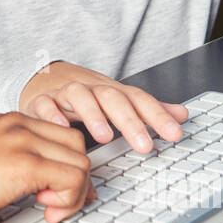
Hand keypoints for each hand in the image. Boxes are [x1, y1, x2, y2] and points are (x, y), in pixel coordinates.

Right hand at [0, 112, 94, 222]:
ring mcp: (23, 142)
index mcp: (11, 120)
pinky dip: (67, 201)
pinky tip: (45, 209)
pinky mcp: (26, 164)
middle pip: (78, 147)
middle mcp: (19, 125)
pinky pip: (72, 180)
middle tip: (55, 203)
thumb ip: (17, 157)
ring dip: (73, 193)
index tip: (58, 189)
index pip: (63, 136)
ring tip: (49, 207)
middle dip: (75, 180)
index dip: (67, 166)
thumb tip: (49, 179)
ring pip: (81, 164)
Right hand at [18, 60, 188, 153]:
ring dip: (93, 114)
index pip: (138, 100)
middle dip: (130, 121)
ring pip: (79, 96)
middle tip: (144, 145)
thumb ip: (147, 109)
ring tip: (106, 137)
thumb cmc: (85, 94)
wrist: (42, 76)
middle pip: (112, 98)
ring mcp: (64, 93)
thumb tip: (183, 113)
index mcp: (111, 91)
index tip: (175, 134)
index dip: (158, 116)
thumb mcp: (118, 99)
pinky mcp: (40, 100)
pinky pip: (44, 104)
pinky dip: (51, 114)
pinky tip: (61, 127)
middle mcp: (91, 89)